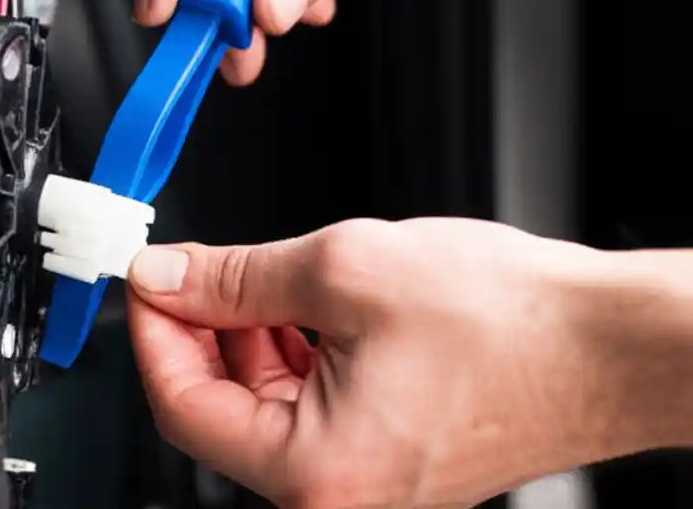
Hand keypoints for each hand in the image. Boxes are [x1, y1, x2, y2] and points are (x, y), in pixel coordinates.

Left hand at [127, 218, 692, 506]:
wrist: (607, 345)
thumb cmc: (510, 323)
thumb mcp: (342, 271)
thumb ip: (234, 278)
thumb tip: (167, 277)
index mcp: (313, 473)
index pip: (181, 405)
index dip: (152, 331)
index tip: (146, 278)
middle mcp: (333, 496)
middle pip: (216, 407)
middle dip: (198, 328)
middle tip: (189, 266)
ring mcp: (359, 481)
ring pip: (259, 402)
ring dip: (245, 334)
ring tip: (255, 274)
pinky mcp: (382, 455)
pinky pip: (304, 406)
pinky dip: (288, 351)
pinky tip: (297, 303)